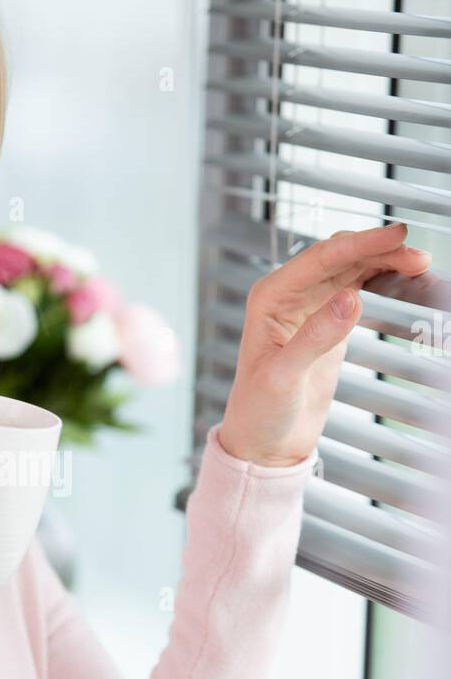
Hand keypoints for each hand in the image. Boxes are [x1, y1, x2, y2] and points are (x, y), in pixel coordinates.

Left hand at [216, 222, 432, 466]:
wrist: (264, 441)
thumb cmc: (259, 411)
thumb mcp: (283, 377)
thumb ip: (316, 337)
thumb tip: (352, 298)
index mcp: (270, 298)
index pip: (321, 259)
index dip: (361, 244)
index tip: (396, 237)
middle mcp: (289, 295)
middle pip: (340, 257)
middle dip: (379, 250)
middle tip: (418, 255)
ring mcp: (310, 306)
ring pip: (352, 269)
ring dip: (384, 262)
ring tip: (419, 263)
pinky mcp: (328, 322)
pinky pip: (358, 288)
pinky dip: (382, 280)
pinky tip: (403, 278)